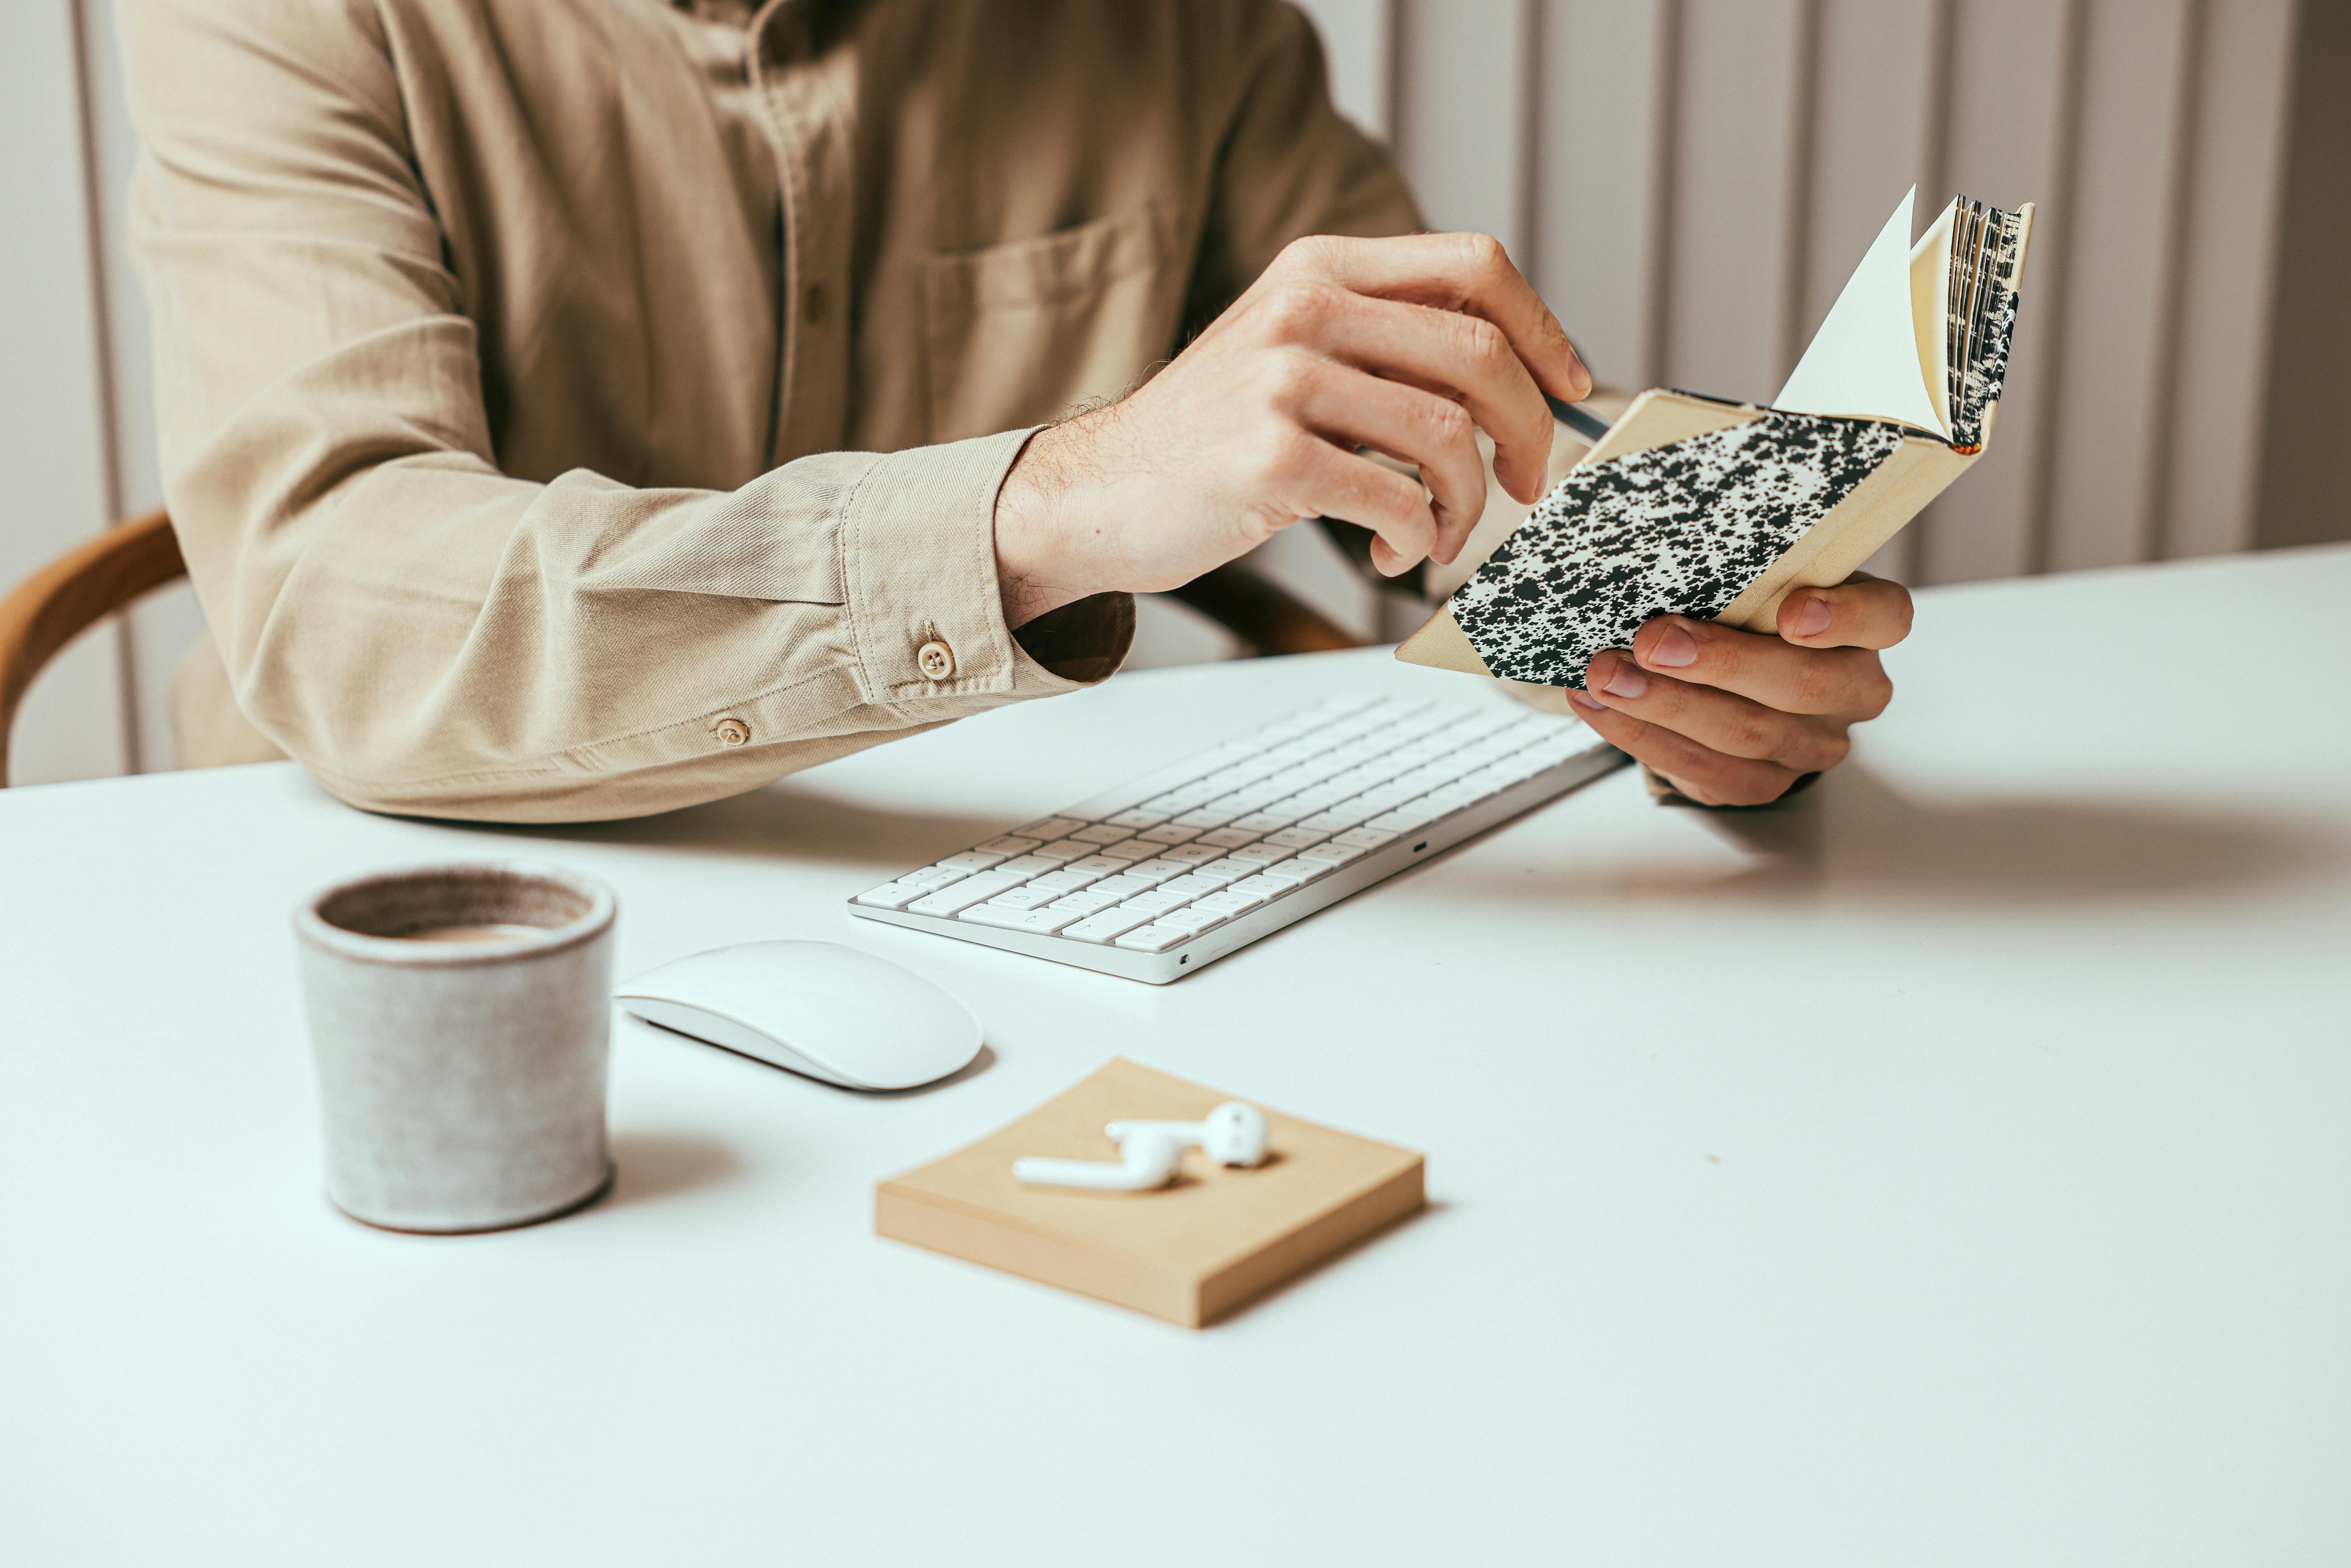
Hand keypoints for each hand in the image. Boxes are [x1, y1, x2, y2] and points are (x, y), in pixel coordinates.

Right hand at [992, 232, 1590, 627]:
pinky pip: (1397, 501)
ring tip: (1442, 533)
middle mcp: (1303, 308)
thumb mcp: (1293, 350)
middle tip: (1528, 484)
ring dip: (1471, 503)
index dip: (1542, 328)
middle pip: (1480, 354)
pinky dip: (1416, 540)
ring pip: (1449, 436)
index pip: (1475, 266)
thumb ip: (1386, 343)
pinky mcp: (1271, 460)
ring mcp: (1283, 382)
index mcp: (1320, 268)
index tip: (1570, 387)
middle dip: (1529, 432)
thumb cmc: (1212, 436)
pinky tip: (1391, 551)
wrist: (1099, 491)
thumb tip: (1515, 380)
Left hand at [1564, 574, 1912, 806]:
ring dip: (1663, 704)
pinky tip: (1598, 706)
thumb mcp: (1760, 579)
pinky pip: (1703, 768)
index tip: (1792, 612)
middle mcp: (1851, 691)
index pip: (1883, 617)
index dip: (1843, 616)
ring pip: (1745, 733)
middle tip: (1651, 641)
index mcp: (1867, 628)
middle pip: (1799, 685)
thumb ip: (1742, 567)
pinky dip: (1641, 736)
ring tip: (1604, 675)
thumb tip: (1663, 541)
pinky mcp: (1761, 784)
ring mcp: (1810, 745)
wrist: (1741, 685)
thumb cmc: (1749, 613)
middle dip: (1719, 663)